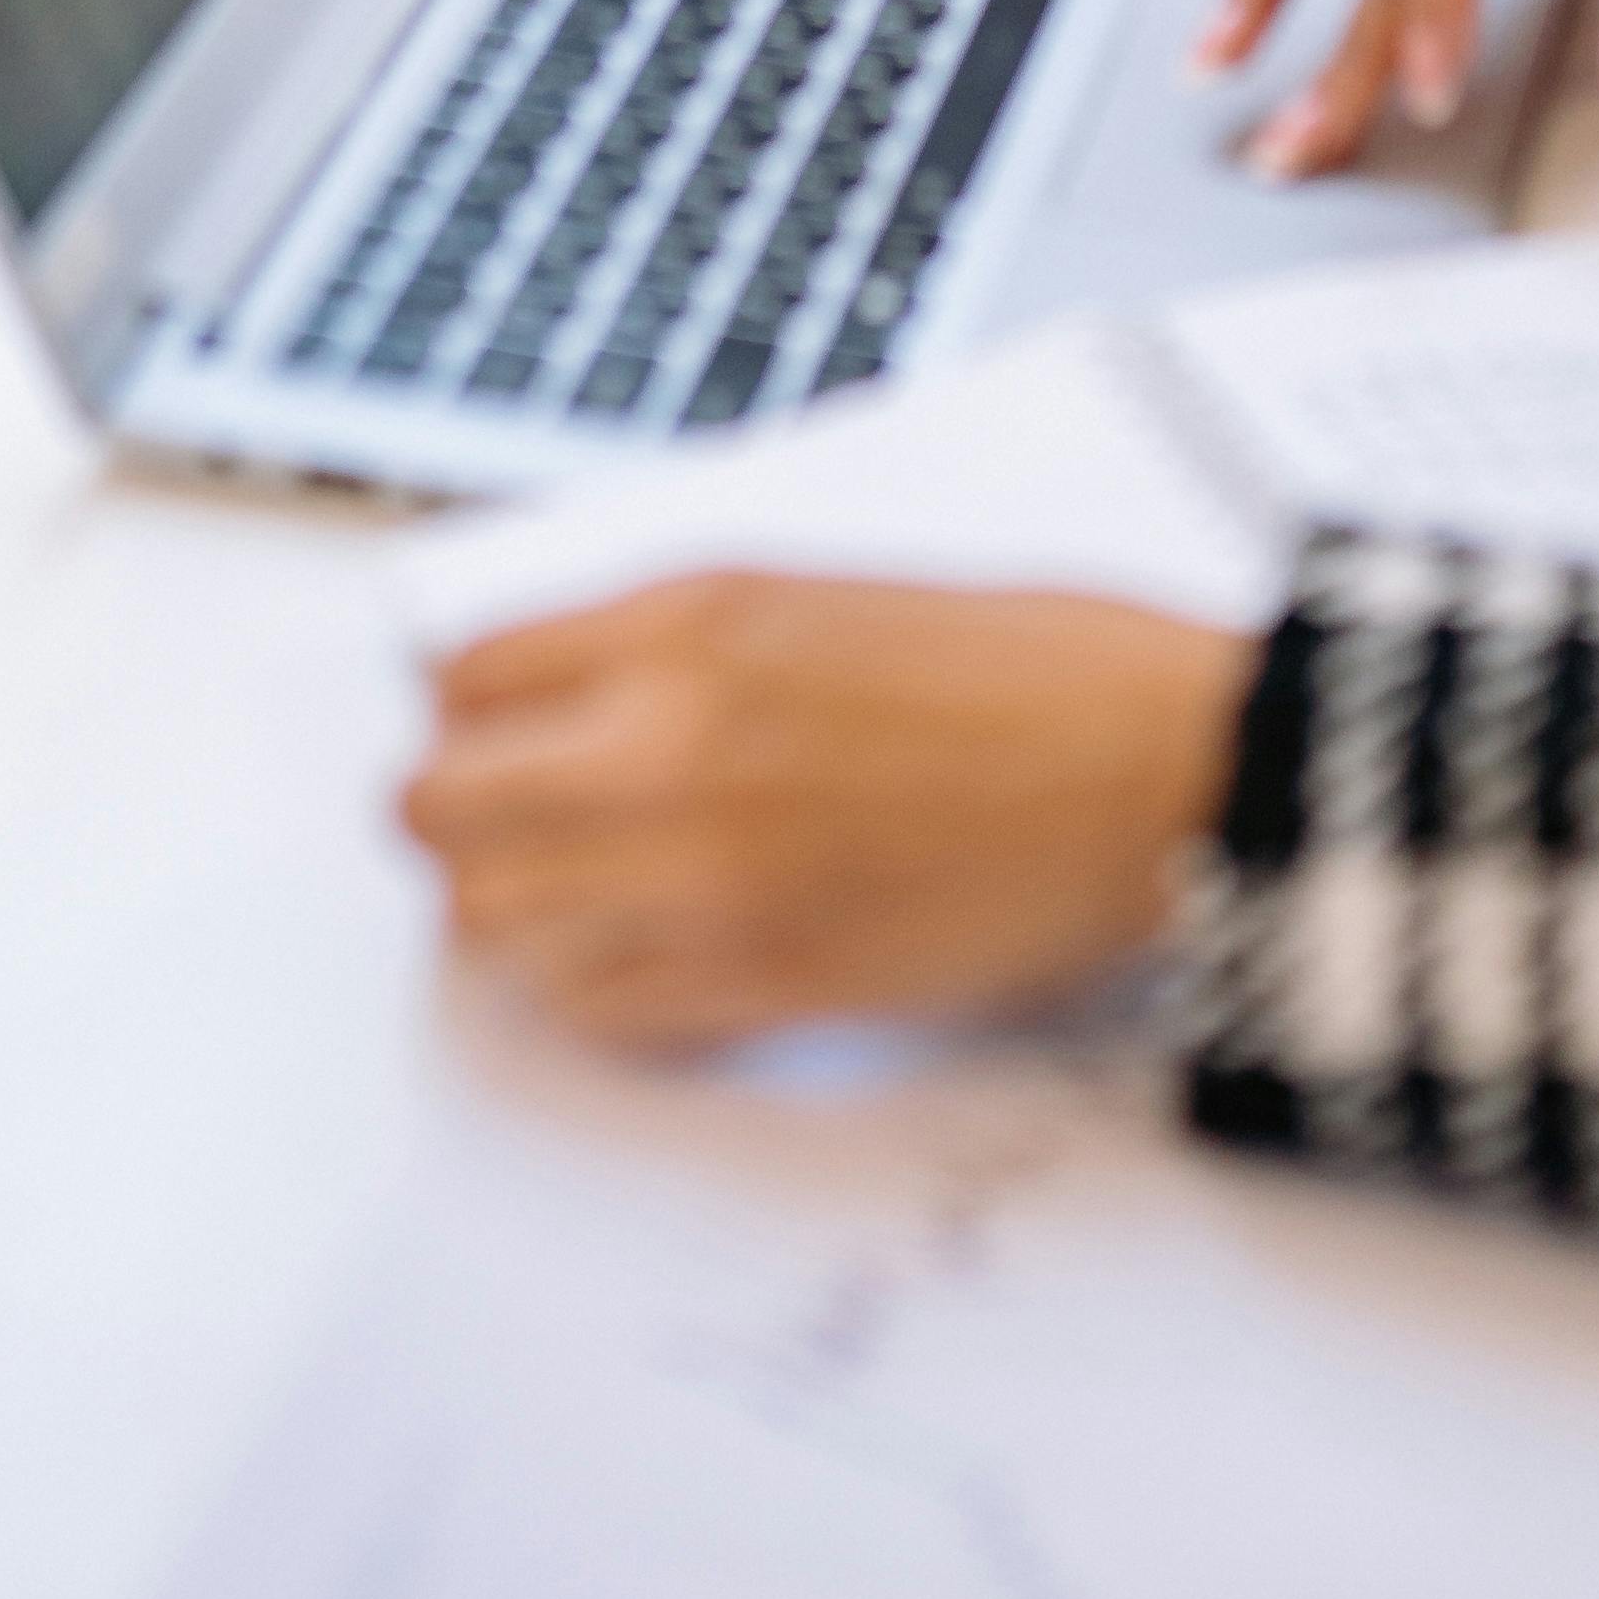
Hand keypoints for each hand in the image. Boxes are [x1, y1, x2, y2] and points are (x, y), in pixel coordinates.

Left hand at [404, 571, 1254, 1054]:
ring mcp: (707, 873)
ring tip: (574, 900)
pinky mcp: (763, 982)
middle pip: (437, 810)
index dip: (468, 712)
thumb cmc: (1035, 665)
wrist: (1161, 765)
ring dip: (512, 915)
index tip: (496, 733)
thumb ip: (679, 634)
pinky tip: (649, 958)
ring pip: (490, 926)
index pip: (463, 676)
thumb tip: (568, 686)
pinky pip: (594, 1013)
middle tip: (509, 826)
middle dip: (458, 818)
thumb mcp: (822, 585)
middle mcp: (669, 740)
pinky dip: (594, 994)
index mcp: (688, 619)